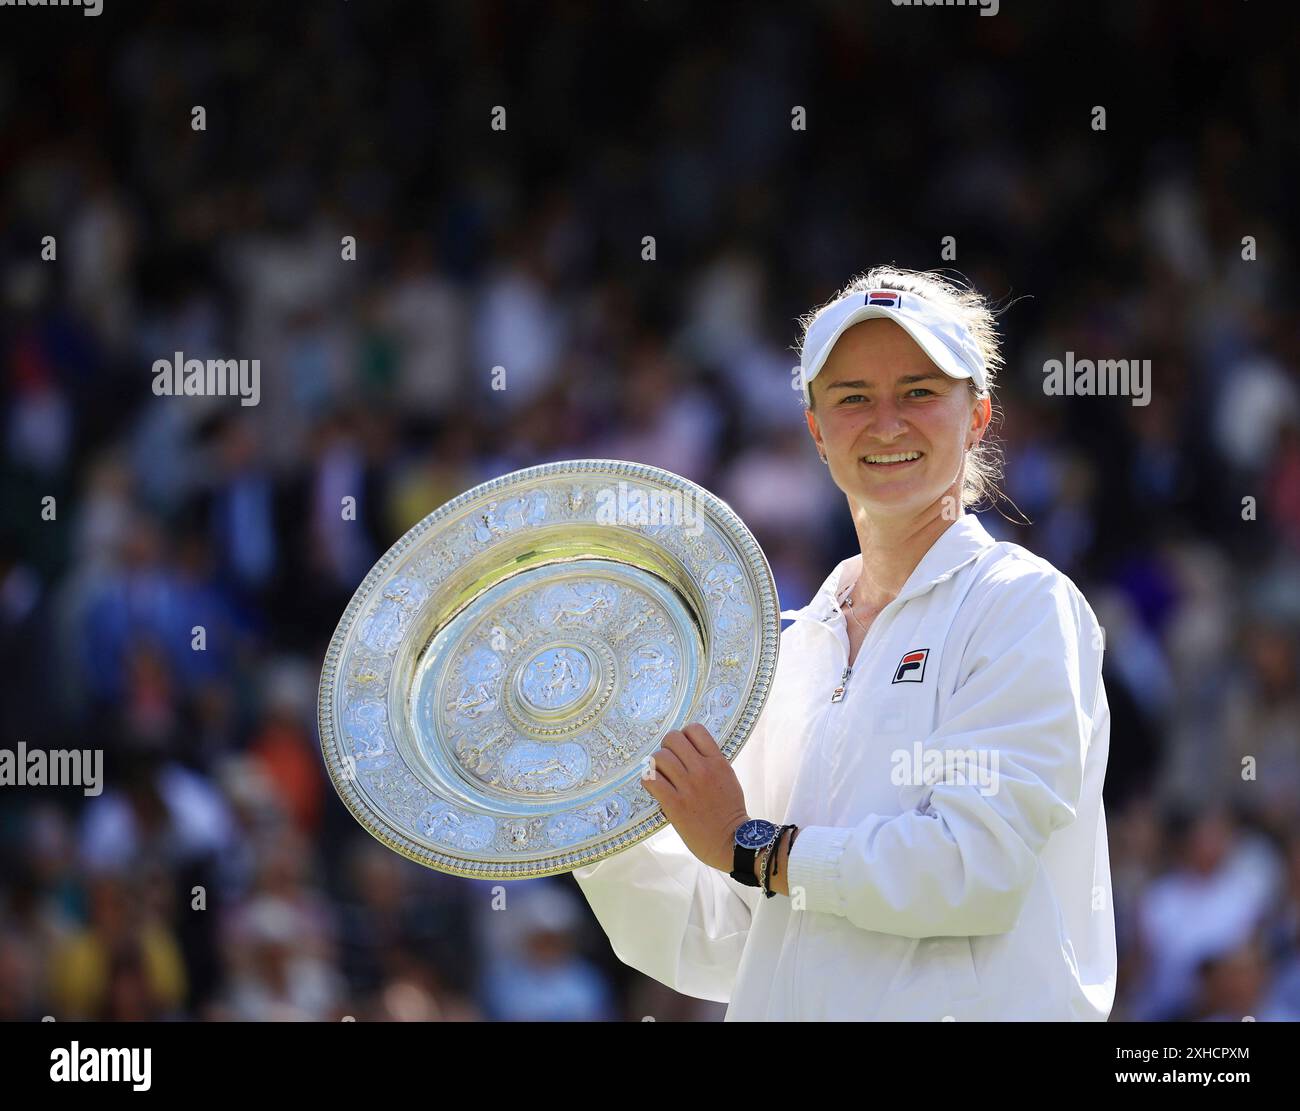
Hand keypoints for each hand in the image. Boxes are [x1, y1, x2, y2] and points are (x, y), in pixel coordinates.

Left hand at [641, 722, 747, 872]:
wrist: (732, 842)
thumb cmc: (730, 811)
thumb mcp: (728, 778)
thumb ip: (711, 762)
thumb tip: (689, 751)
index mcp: (718, 762)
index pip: (695, 729)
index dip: (684, 735)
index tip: (683, 748)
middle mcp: (702, 770)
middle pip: (673, 739)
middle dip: (667, 747)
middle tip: (668, 762)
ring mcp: (688, 786)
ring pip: (659, 757)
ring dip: (656, 764)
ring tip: (660, 776)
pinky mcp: (674, 804)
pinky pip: (651, 780)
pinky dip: (648, 780)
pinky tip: (654, 787)